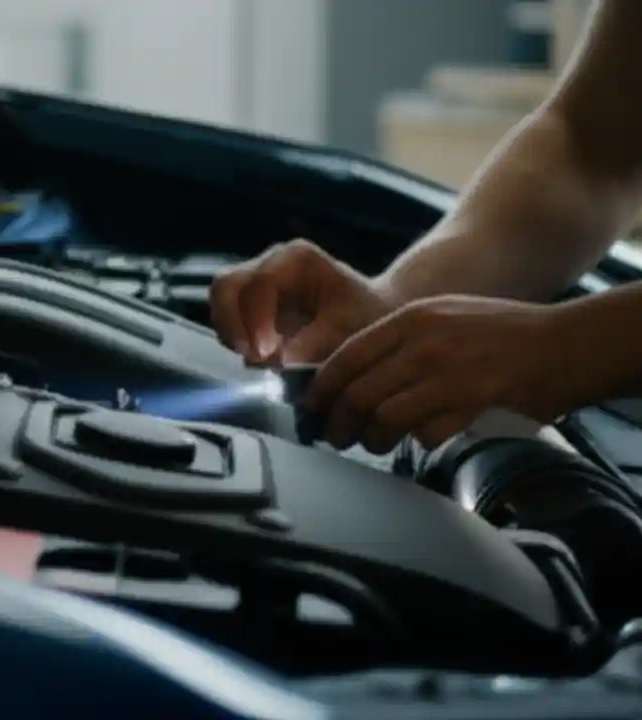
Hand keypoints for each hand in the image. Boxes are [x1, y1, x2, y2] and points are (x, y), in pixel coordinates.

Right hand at [209, 240, 395, 364]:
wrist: (370, 317)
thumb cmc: (365, 318)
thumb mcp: (349, 331)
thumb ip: (313, 344)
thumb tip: (277, 360)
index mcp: (295, 259)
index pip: (257, 284)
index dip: (255, 321)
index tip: (267, 356)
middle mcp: (269, 262)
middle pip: (226, 285)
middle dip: (233, 326)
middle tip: (254, 359)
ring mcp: (255, 278)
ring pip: (220, 300)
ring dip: (232, 334)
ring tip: (259, 360)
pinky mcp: (248, 300)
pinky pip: (226, 316)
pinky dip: (236, 338)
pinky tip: (261, 356)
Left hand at [307, 295, 578, 452]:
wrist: (561, 343)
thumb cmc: (498, 333)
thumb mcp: (440, 317)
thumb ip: (397, 341)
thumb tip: (349, 375)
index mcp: (409, 320)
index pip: (344, 357)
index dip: (321, 390)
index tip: (314, 408)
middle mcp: (423, 344)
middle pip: (357, 393)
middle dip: (338, 423)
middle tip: (336, 436)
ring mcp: (448, 373)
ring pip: (384, 418)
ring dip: (372, 439)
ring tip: (374, 443)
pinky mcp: (472, 402)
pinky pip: (425, 434)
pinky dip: (417, 443)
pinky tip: (421, 440)